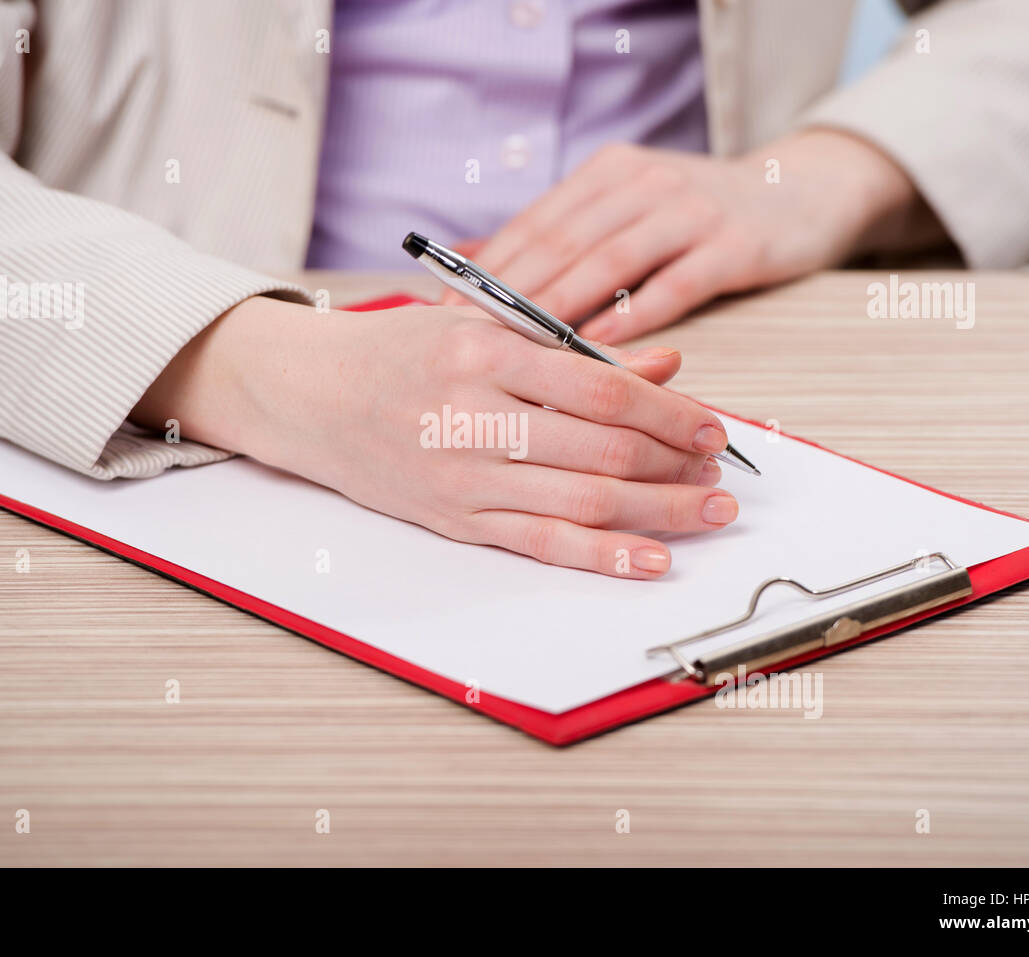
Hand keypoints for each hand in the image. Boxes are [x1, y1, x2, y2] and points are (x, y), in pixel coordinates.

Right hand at [132, 297, 740, 577]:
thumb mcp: (481, 328)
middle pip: (603, 448)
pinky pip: (542, 543)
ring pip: (583, 500)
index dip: (670, 411)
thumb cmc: (398, 354)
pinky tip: (652, 560)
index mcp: (483, 353)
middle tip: (719, 472)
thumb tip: (665, 364)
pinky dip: (602, 557)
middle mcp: (473, 416)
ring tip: (709, 513)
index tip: (712, 424)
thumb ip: (573, 349)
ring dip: (659, 512)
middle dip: (675, 464)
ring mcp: (463, 476)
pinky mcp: (457, 519)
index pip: (602, 388)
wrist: (309, 397)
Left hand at [446, 130, 942, 341]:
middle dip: (512, 292)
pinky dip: (635, 316)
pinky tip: (602, 349)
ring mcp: (691, 210)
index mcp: (608, 173)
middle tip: (469, 340)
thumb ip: (559, 233)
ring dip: (564, 306)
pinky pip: (674, 284)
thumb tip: (472, 259)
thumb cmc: (700, 216)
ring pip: (612, 260)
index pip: (536, 222)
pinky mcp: (734, 244)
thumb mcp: (626, 208)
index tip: (444, 310)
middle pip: (565, 240)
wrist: (803, 192)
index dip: (488, 268)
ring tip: (521, 348)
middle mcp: (643, 183)